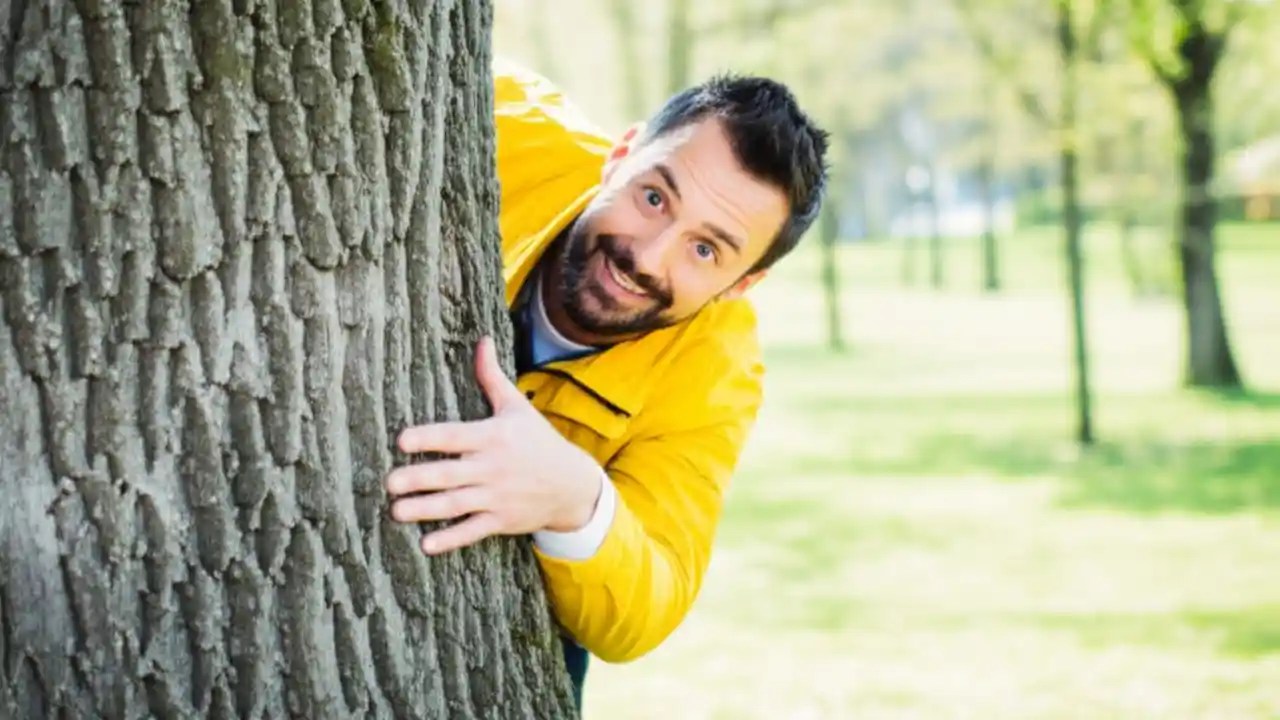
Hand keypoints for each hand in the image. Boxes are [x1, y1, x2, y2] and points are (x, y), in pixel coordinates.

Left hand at [384, 336, 604, 554]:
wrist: (572, 484)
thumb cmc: (538, 441)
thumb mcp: (517, 407)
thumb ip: (492, 377)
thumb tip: (482, 340)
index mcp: (494, 436)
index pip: (455, 436)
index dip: (429, 438)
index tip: (402, 440)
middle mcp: (493, 467)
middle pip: (450, 473)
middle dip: (419, 478)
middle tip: (390, 482)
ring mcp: (497, 496)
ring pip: (456, 504)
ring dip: (425, 509)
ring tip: (396, 511)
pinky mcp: (501, 520)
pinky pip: (472, 530)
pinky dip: (451, 539)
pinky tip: (426, 545)